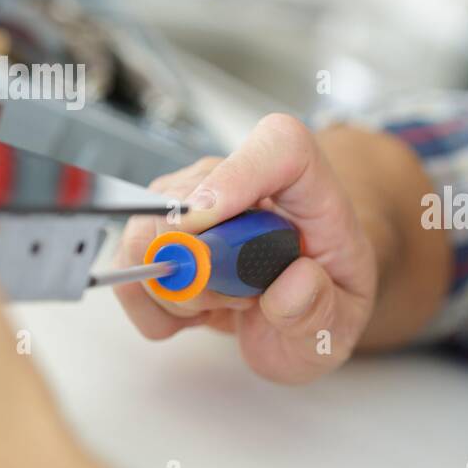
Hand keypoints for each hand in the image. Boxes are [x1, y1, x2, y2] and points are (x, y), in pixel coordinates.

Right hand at [114, 113, 382, 384]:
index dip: (238, 175)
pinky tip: (195, 310)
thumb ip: (322, 307)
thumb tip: (294, 283)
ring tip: (223, 304)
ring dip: (176, 291)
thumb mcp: (341, 321)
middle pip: (185, 198)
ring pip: (144, 236)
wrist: (300, 304)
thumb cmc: (324, 299)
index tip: (207, 223)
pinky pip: (126, 266)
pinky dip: (153, 305)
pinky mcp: (160, 227)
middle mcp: (246, 181)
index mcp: (310, 190)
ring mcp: (196, 200)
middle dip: (198, 269)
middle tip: (239, 301)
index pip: (280, 146)